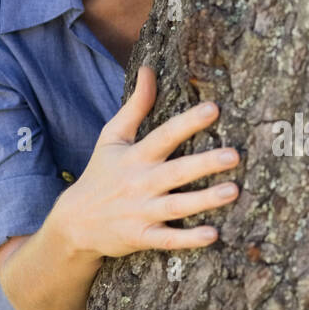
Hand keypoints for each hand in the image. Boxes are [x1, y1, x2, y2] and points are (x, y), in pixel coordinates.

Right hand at [57, 65, 239, 259]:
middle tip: (234, 155)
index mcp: (136, 156)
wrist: (74, 223)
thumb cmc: (101, 174)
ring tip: (234, 191)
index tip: (214, 108)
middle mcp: (140, 183)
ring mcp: (141, 211)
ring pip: (177, 206)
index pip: (164, 135)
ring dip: (205, 200)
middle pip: (176, 171)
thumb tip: (148, 69)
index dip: (188, 122)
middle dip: (205, 163)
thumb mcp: (112, 137)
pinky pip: (168, 240)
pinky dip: (188, 239)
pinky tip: (213, 235)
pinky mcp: (142, 237)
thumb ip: (135, 106)